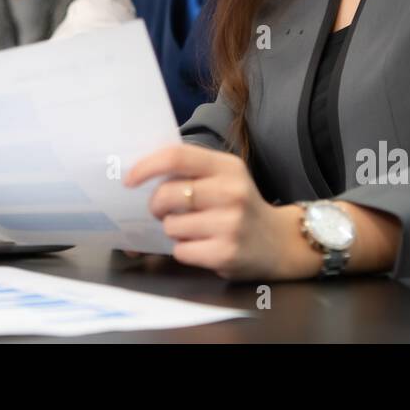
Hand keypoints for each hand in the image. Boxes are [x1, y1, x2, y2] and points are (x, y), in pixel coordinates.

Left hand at [125, 144, 320, 280]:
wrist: (280, 242)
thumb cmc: (240, 206)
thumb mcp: (225, 178)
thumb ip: (190, 172)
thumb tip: (138, 177)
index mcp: (226, 166)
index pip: (177, 156)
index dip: (146, 166)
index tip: (129, 179)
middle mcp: (231, 191)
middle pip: (167, 194)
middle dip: (155, 206)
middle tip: (160, 211)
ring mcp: (230, 223)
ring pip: (171, 225)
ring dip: (172, 230)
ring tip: (192, 230)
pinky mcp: (226, 252)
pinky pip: (181, 250)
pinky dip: (183, 250)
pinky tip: (201, 246)